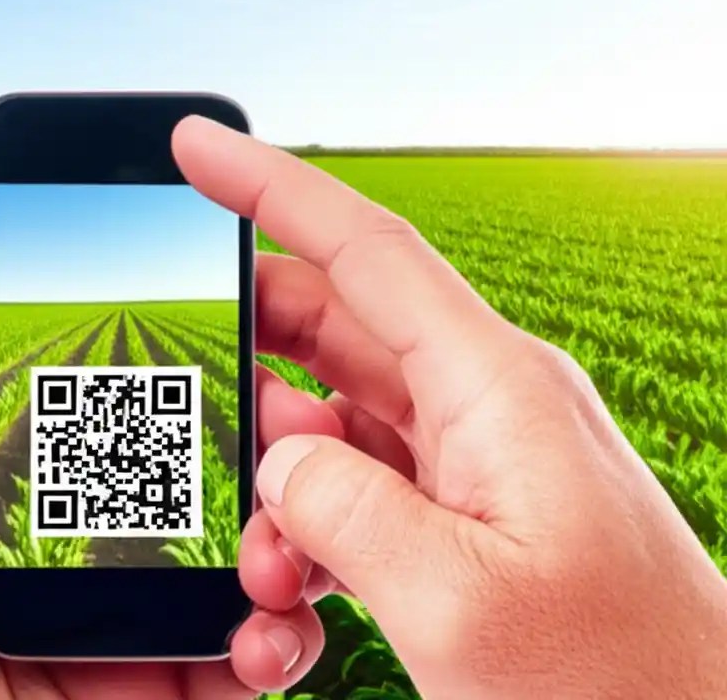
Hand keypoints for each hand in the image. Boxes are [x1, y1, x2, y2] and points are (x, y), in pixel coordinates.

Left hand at [0, 253, 341, 697]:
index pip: (69, 386)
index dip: (140, 346)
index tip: (219, 302)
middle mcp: (42, 544)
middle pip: (164, 460)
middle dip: (241, 431)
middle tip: (294, 420)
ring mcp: (103, 623)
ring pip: (218, 546)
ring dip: (274, 530)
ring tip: (285, 541)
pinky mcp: (151, 692)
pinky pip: (236, 646)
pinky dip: (274, 634)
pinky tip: (268, 633)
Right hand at [173, 116, 726, 697]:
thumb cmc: (614, 685)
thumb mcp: (459, 607)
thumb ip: (346, 515)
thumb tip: (281, 458)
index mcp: (494, 391)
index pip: (366, 252)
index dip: (271, 189)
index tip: (195, 149)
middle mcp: (481, 406)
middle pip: (329, 333)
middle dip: (244, 368)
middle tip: (181, 404)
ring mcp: (470, 460)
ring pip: (328, 422)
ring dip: (274, 484)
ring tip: (269, 572)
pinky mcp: (459, 513)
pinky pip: (354, 491)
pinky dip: (307, 534)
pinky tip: (296, 603)